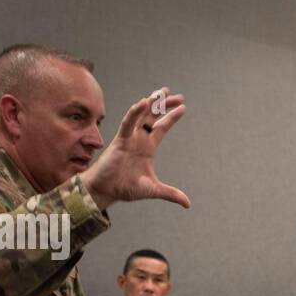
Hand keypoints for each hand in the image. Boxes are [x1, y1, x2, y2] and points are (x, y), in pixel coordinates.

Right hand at [80, 87, 188, 209]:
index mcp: (147, 148)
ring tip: (163, 92)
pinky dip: (135, 113)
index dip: (171, 118)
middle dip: (164, 105)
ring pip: (142, 115)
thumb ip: (170, 194)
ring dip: (152, 103)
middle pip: (153, 117)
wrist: (107, 191)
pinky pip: (128, 123)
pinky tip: (144, 102)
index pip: (161, 128)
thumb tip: (188, 204)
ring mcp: (129, 138)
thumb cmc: (125, 188)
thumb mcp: (153, 190)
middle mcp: (139, 139)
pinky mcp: (120, 140)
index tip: (183, 108)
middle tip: (177, 96)